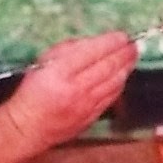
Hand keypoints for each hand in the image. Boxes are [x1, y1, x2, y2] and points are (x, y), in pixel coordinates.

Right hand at [0, 31, 138, 150]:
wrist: (28, 127)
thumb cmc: (33, 91)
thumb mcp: (43, 63)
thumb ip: (67, 50)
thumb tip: (93, 43)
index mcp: (59, 72)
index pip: (92, 52)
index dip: (110, 42)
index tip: (122, 35)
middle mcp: (75, 88)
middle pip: (108, 67)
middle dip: (124, 54)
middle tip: (134, 45)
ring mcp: (86, 105)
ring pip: (114, 83)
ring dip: (126, 68)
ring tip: (133, 56)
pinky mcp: (91, 117)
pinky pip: (111, 97)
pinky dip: (120, 84)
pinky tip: (123, 75)